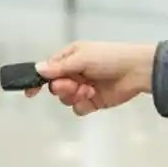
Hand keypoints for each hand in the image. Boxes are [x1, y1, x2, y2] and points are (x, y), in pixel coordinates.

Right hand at [28, 42, 156, 115]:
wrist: (136, 71)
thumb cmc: (110, 57)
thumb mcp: (82, 58)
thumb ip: (59, 67)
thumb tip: (38, 68)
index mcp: (70, 58)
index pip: (48, 70)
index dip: (39, 80)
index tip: (31, 91)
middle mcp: (75, 73)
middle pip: (55, 87)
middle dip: (61, 88)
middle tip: (72, 85)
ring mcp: (83, 88)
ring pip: (65, 99)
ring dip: (73, 96)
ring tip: (87, 90)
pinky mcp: (93, 101)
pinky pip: (78, 109)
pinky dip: (83, 104)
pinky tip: (92, 96)